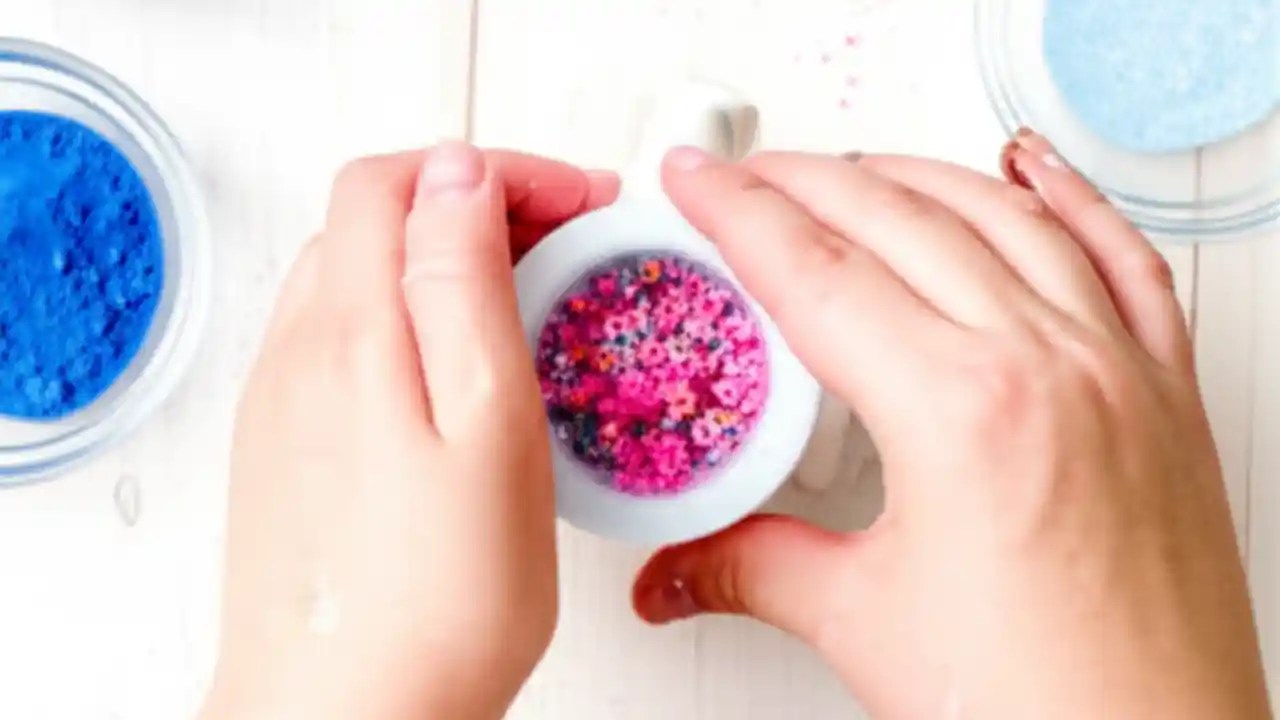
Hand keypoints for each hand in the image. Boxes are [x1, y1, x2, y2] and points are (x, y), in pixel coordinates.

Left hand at [200, 143, 618, 719]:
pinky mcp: (286, 449)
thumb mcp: (486, 422)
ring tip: (525, 303)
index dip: (495, 170)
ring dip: (439, 258)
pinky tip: (458, 374)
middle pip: (374, 217)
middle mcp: (298, 354)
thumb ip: (462, 281)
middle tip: (564, 244)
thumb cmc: (436, 601)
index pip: (401, 179)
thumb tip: (456, 174)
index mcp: (351, 332)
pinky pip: (342, 339)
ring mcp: (282, 403)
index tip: (578, 202)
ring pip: (357, 275)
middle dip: (474, 203)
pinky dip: (406, 317)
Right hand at [633, 134, 1269, 717]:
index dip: (739, 213)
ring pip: (1005, 217)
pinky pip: (1123, 258)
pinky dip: (1070, 198)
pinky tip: (1029, 172)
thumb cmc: (1041, 710)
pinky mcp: (1162, 394)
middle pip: (899, 221)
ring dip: (915, 176)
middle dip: (806, 181)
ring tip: (853, 167)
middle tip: (746, 173)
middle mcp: (1048, 368)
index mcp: (959, 411)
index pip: (817, 272)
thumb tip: (675, 570)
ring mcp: (1116, 371)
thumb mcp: (860, 622)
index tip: (696, 180)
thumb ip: (751, 569)